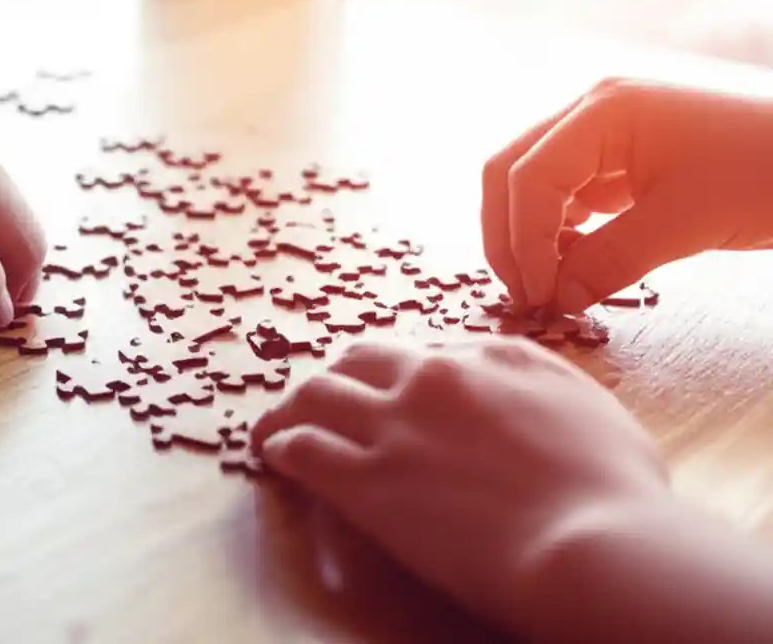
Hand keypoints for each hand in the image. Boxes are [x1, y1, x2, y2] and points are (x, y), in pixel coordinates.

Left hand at [251, 338, 670, 629]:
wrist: (596, 542)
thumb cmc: (618, 492)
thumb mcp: (594, 414)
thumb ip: (545, 395)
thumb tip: (526, 402)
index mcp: (495, 355)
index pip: (429, 349)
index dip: (404, 372)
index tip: (395, 392)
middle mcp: (434, 376)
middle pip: (362, 356)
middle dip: (342, 373)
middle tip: (329, 396)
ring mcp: (393, 424)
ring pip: (318, 392)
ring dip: (293, 405)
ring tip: (277, 422)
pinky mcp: (365, 481)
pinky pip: (303, 448)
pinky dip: (282, 446)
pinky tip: (274, 455)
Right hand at [481, 78, 772, 312]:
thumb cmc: (767, 173)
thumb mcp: (685, 224)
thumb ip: (608, 261)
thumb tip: (555, 302)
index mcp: (603, 110)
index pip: (528, 177)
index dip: (522, 242)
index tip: (540, 297)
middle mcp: (592, 111)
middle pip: (510, 172)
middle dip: (507, 236)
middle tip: (526, 294)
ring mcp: (605, 133)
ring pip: (530, 185)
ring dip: (527, 236)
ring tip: (548, 287)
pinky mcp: (621, 159)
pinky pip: (566, 195)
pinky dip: (557, 234)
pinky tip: (572, 267)